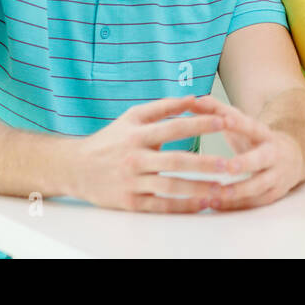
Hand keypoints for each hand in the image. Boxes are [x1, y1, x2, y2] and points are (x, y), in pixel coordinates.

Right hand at [71, 96, 230, 212]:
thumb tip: (195, 97)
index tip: (224, 121)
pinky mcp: (130, 202)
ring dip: (197, 188)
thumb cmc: (111, 139)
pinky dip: (182, 206)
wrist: (74, 168)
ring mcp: (132, 182)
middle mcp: (135, 159)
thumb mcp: (132, 117)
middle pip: (175, 160)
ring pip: (170, 187)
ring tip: (222, 188)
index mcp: (137, 134)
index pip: (174, 127)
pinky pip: (160, 206)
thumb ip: (164, 107)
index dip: (200, 124)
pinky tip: (202, 204)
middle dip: (204, 163)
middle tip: (230, 163)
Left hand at [203, 99, 304, 210]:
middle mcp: (273, 153)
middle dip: (246, 162)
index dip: (238, 123)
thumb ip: (217, 111)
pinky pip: (255, 202)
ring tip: (215, 193)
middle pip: (261, 158)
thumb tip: (193, 100)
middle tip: (228, 166)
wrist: (293, 158)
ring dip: (237, 190)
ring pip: (258, 185)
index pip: (251, 126)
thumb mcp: (242, 124)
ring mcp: (276, 175)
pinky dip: (236, 205)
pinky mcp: (274, 193)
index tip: (223, 120)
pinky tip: (215, 204)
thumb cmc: (256, 140)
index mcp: (263, 133)